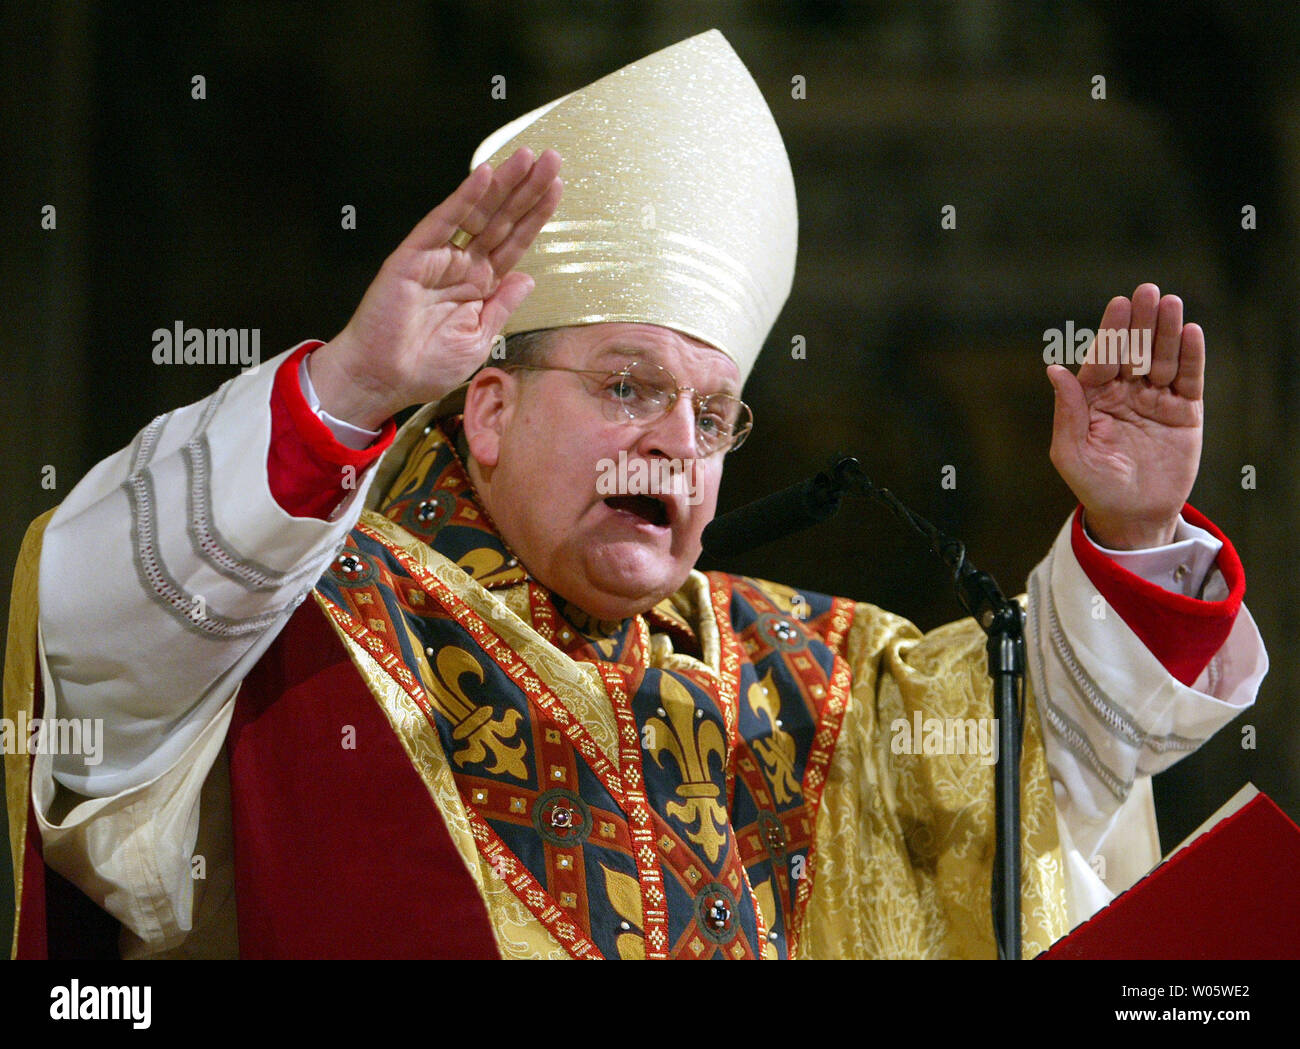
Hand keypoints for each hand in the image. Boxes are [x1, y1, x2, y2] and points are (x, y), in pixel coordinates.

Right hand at [309, 147, 562, 428]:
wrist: (384, 380)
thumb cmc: (425, 367)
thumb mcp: (479, 339)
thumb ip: (502, 305)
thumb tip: (527, 278)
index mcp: (480, 285)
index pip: (514, 242)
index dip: (535, 216)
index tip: (556, 188)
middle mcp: (462, 266)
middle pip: (501, 220)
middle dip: (526, 189)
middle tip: (551, 159)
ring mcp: (439, 258)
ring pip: (477, 214)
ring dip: (502, 185)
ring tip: (526, 158)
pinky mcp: (414, 256)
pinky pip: (442, 222)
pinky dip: (463, 199)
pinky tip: (484, 177)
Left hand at [1047, 283, 1203, 549]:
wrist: (1133, 516)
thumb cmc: (1095, 487)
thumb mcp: (1071, 454)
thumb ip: (1066, 412)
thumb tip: (1054, 370)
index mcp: (1093, 399)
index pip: (1103, 359)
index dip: (1111, 333)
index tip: (1119, 304)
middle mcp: (1124, 394)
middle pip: (1133, 351)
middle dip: (1140, 322)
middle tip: (1147, 292)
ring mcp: (1155, 401)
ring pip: (1162, 359)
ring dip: (1166, 332)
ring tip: (1171, 304)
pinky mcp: (1184, 413)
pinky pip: (1189, 380)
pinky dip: (1191, 357)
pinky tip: (1191, 332)